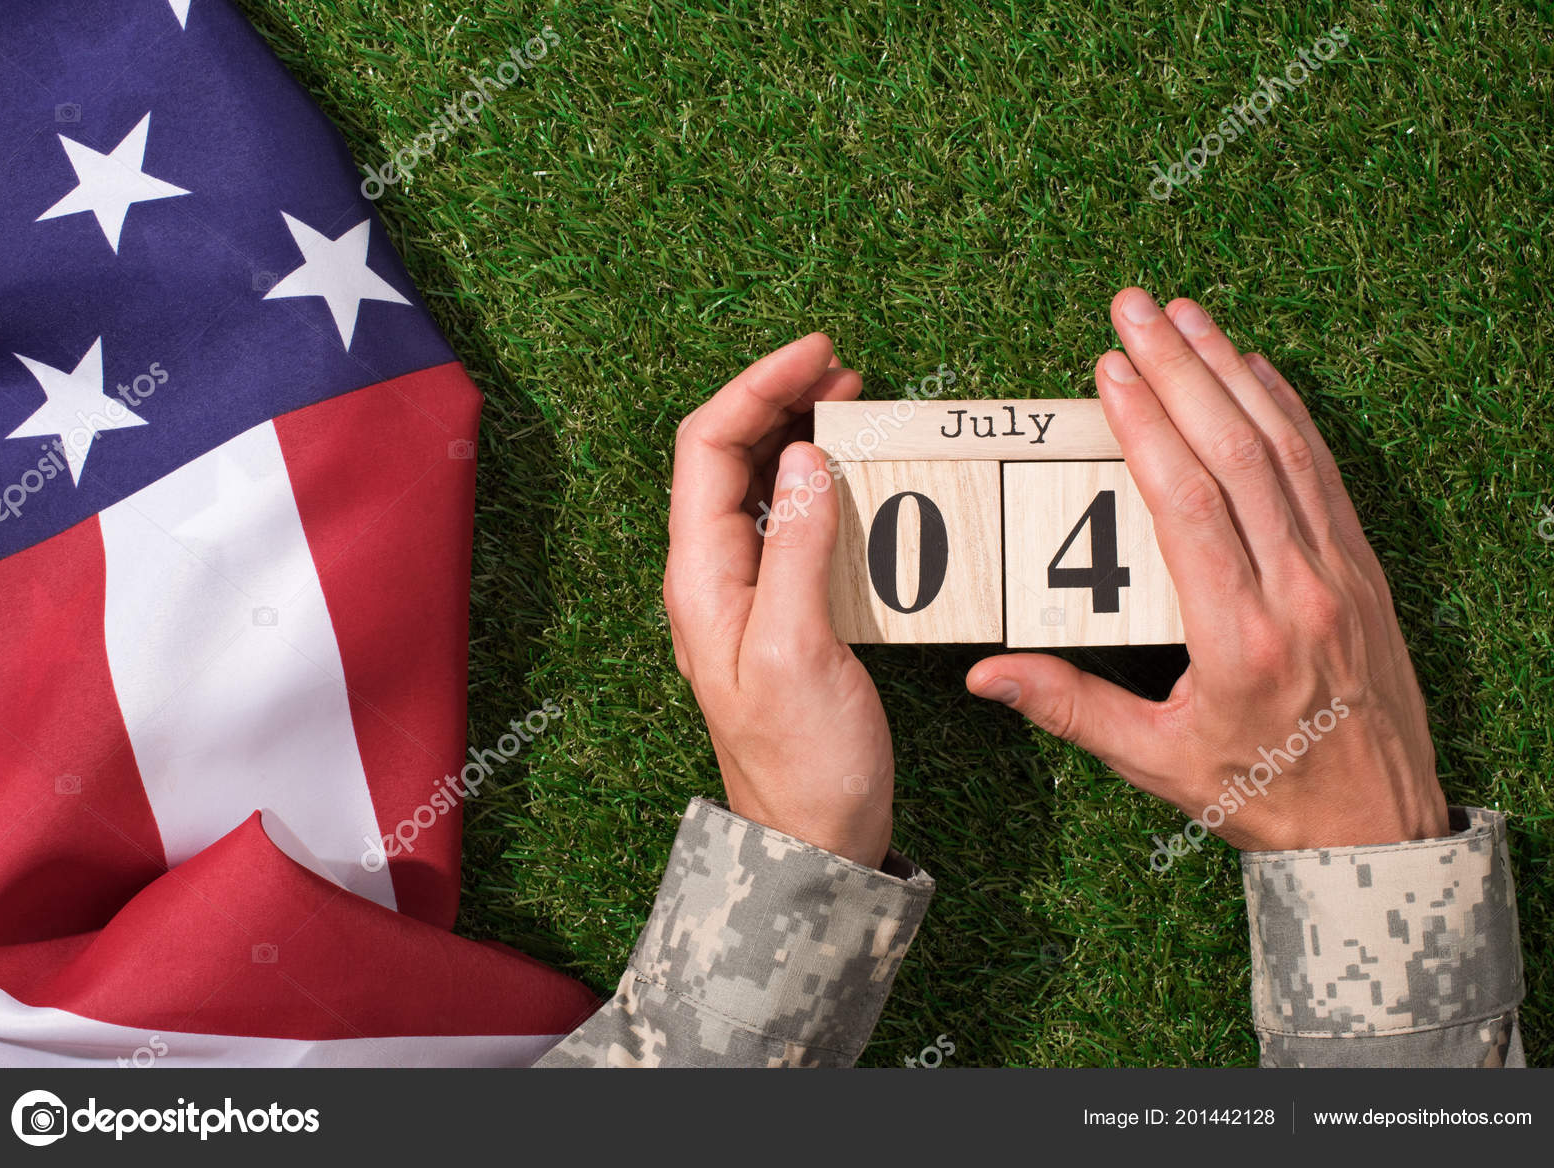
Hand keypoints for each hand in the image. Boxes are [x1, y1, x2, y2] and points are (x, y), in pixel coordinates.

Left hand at [663, 334, 894, 867]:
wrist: (815, 838)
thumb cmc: (803, 760)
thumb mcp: (799, 648)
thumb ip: (797, 548)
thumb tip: (804, 459)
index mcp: (700, 575)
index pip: (706, 447)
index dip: (756, 387)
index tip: (818, 354)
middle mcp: (712, 574)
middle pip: (726, 455)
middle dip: (778, 400)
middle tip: (846, 372)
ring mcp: (744, 592)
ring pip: (758, 484)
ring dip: (798, 435)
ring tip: (853, 405)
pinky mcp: (781, 610)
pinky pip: (789, 523)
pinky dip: (819, 483)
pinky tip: (854, 477)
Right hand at [967, 289, 1449, 851]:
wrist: (1378, 828)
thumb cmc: (1265, 796)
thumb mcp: (1158, 762)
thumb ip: (1071, 709)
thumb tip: (985, 676)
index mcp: (1239, 637)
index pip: (1189, 505)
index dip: (1148, 428)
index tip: (1111, 371)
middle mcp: (1298, 590)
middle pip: (1238, 453)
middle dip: (1183, 369)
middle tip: (1137, 308)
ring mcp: (1340, 572)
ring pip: (1286, 448)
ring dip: (1234, 372)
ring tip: (1188, 315)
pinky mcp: (1363, 568)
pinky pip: (1325, 470)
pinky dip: (1290, 410)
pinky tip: (1259, 368)